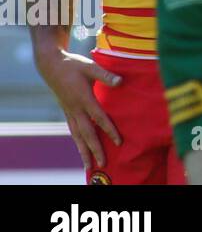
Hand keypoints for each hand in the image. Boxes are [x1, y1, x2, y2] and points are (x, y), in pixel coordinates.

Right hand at [33, 47, 121, 170]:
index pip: (99, 118)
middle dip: (94, 150)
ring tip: (89, 166)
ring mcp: (69, 111)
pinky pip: (72, 130)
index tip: (119, 142)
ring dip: (83, 151)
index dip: (109, 130)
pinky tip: (81, 150)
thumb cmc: (73, 65)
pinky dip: (78, 142)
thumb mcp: (91, 67)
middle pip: (86, 133)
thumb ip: (106, 75)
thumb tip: (121, 81)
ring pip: (77, 135)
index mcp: (83, 98)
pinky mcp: (66, 111)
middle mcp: (75, 109)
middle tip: (102, 164)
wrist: (51, 65)